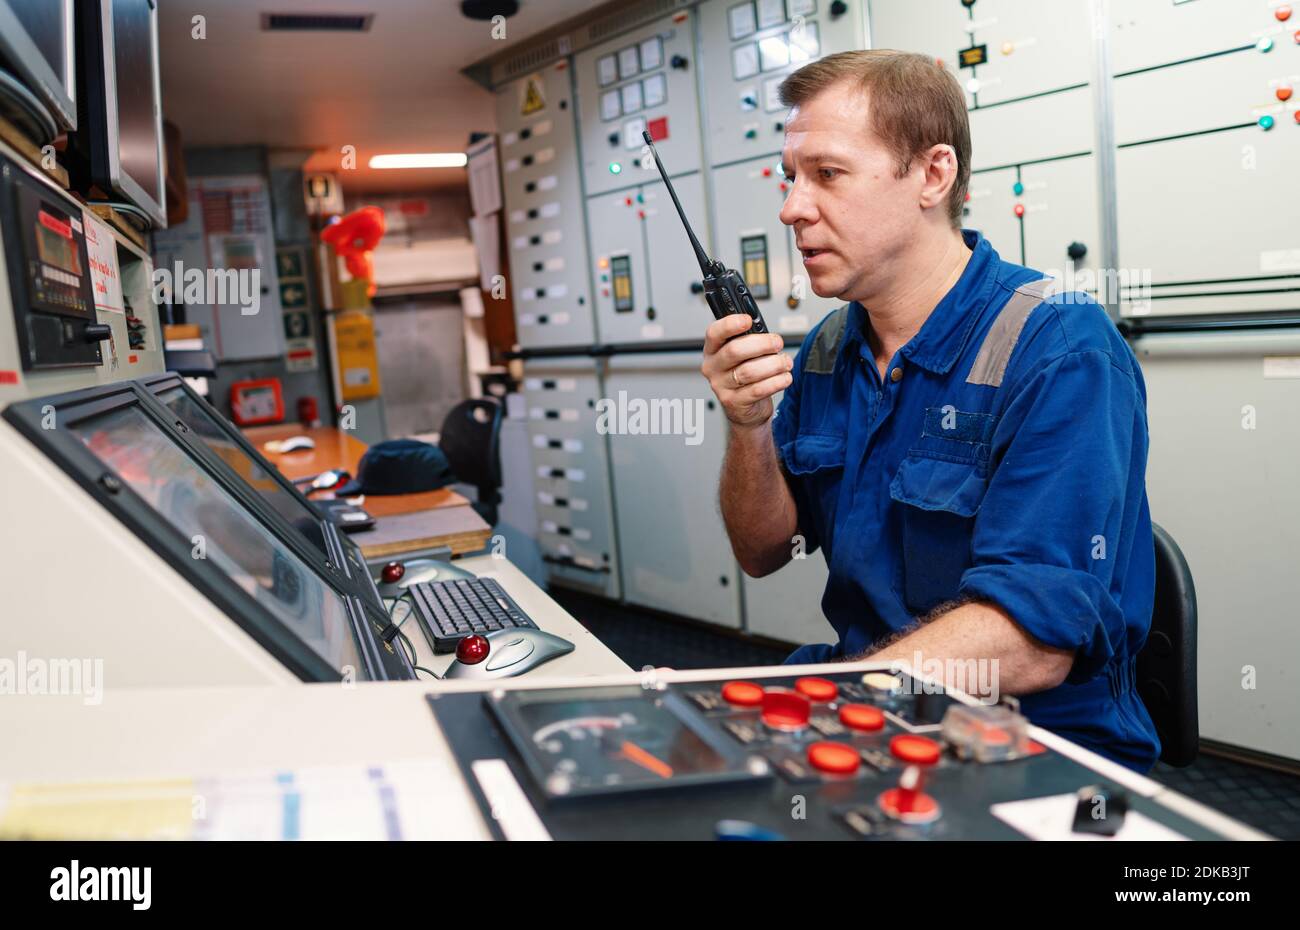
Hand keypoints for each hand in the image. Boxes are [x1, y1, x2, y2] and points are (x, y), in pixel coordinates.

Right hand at [700, 313, 792, 428]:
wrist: (746, 408)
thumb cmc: (746, 375)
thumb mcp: (744, 354)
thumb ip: (749, 340)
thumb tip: (766, 332)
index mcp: (713, 350)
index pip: (714, 333)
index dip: (730, 324)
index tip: (748, 320)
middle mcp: (713, 367)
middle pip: (735, 350)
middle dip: (762, 344)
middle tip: (777, 343)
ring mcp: (721, 386)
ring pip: (749, 371)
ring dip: (773, 364)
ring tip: (785, 362)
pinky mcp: (734, 402)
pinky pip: (757, 390)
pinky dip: (776, 381)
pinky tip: (784, 377)